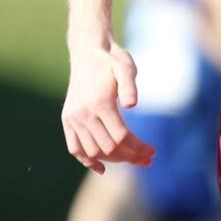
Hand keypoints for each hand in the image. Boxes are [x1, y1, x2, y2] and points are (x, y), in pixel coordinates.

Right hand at [61, 40, 155, 173]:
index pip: (121, 137)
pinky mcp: (67, 120)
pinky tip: (102, 167)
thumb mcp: (126, 68)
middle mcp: (83, 114)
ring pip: (93, 152)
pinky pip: (74, 148)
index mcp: (99, 103)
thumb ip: (129, 85)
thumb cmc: (112, 61)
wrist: (88, 52)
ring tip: (133, 159)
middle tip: (148, 159)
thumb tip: (133, 104)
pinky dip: (87, 160)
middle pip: (108, 148)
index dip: (138, 148)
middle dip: (131, 157)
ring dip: (113, 160)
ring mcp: (72, 119)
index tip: (153, 152)